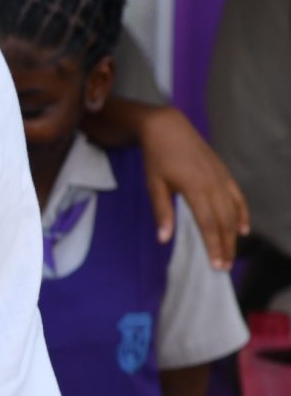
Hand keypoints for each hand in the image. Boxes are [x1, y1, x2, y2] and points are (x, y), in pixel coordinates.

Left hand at [136, 104, 247, 269]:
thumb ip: (161, 212)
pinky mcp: (224, 173)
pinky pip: (238, 197)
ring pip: (233, 212)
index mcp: (195, 188)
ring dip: (233, 235)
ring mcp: (221, 178)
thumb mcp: (154, 185)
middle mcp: (213, 184)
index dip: (213, 246)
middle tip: (225, 267)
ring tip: (231, 254)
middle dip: (226, 246)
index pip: (208, 224)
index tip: (216, 265)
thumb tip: (164, 239)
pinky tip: (243, 230)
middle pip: (224, 221)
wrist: (168, 128)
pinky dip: (242, 214)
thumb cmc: (157, 158)